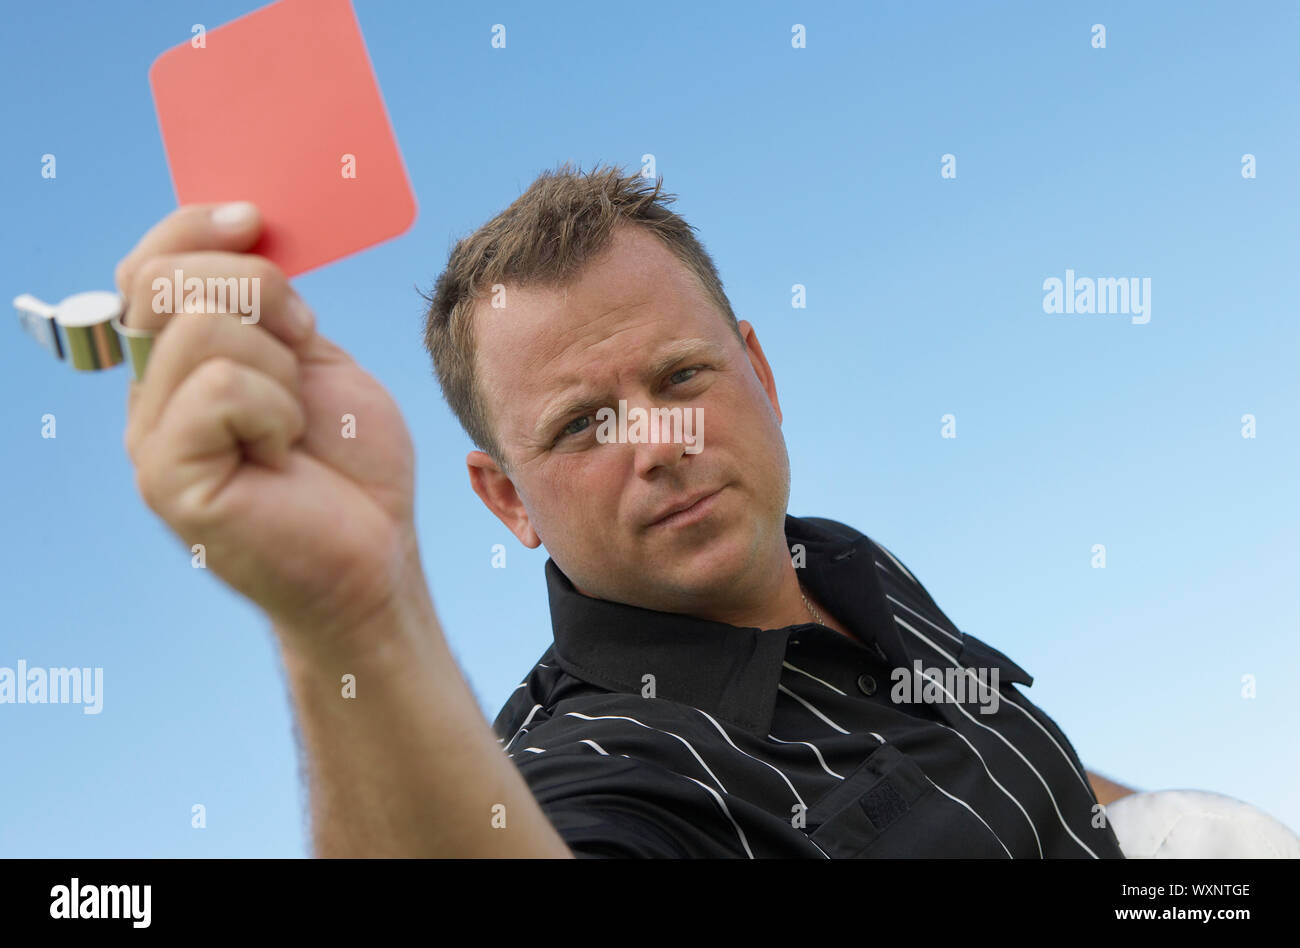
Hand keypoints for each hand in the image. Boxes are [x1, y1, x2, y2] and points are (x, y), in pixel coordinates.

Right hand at [118, 202, 421, 649]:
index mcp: (181, 362)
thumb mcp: (316, 360)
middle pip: (160, 280)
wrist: (375, 555)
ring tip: (296, 422)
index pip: (148, 267)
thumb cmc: (350, 464)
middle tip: (305, 341)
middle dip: (257, 289)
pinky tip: (284, 451)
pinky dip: (276, 408)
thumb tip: (243, 229)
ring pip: (201, 326)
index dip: (194, 228)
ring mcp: (151, 436)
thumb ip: (269, 304)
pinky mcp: (167, 476)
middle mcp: (152, 395)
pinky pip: (220, 387)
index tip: (256, 222)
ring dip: (280, 365)